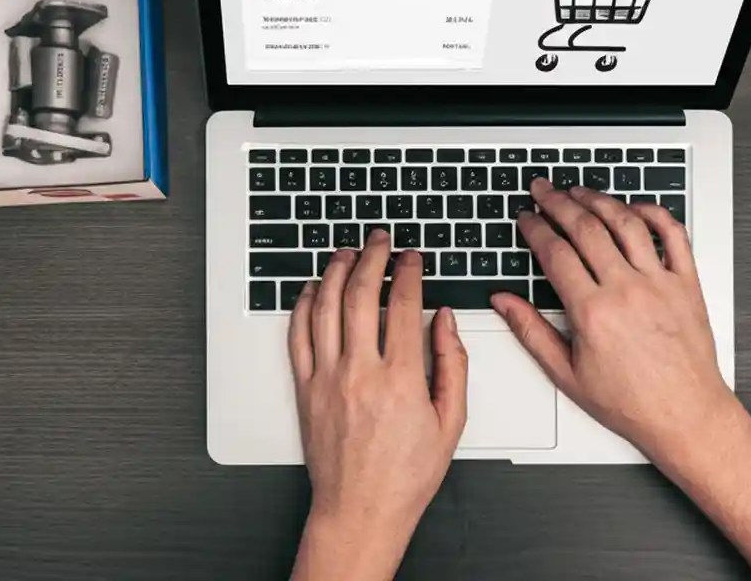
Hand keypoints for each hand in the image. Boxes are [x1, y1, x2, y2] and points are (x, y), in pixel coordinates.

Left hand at [288, 229, 467, 580]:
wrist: (360, 509)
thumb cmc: (405, 475)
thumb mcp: (450, 422)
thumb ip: (452, 365)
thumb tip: (445, 322)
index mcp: (401, 379)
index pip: (403, 305)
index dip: (408, 272)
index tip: (412, 258)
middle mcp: (360, 373)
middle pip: (361, 295)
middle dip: (372, 257)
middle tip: (379, 241)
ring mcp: (327, 379)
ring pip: (326, 307)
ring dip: (336, 272)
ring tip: (346, 253)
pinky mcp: (305, 388)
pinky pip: (298, 335)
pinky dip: (305, 305)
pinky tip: (315, 290)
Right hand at [490, 178, 735, 460]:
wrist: (685, 415)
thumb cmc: (630, 401)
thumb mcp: (566, 373)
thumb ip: (530, 331)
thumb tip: (503, 301)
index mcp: (593, 312)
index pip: (555, 252)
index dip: (535, 228)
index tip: (526, 218)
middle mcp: (626, 290)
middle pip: (586, 228)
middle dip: (558, 202)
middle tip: (543, 190)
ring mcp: (660, 283)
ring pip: (626, 223)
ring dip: (599, 199)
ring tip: (580, 191)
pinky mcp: (687, 284)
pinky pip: (674, 235)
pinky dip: (654, 213)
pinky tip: (635, 207)